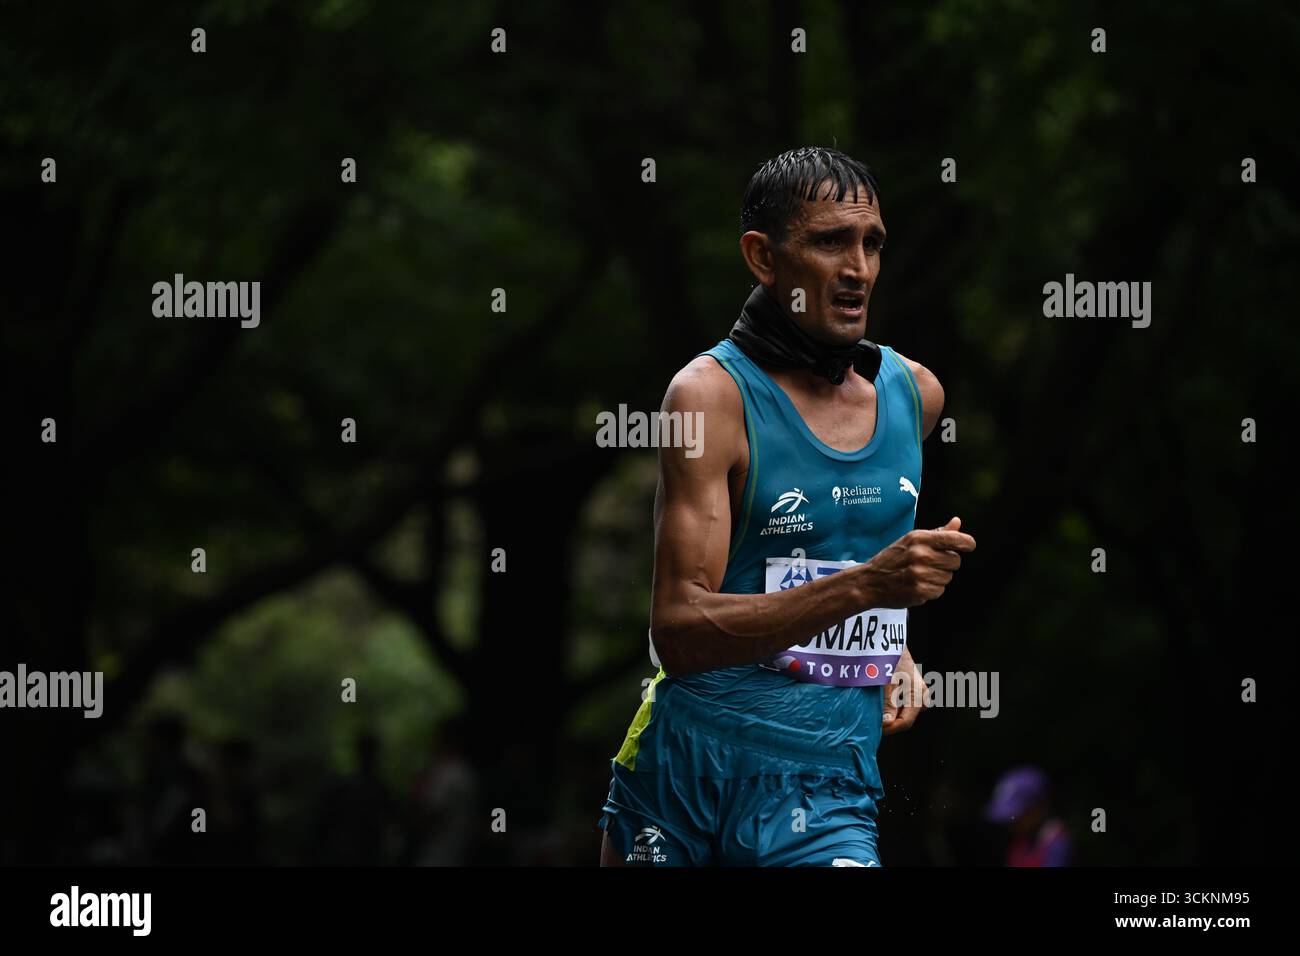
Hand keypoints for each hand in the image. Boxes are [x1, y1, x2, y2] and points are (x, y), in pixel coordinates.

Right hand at [860, 517, 975, 607]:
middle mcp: (921, 554)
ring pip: (948, 577)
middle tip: (930, 564)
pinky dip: (932, 590)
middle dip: (947, 564)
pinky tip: (918, 585)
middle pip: (955, 561)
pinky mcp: (919, 591)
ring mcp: (920, 574)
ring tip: (920, 575)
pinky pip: (940, 591)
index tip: (969, 546)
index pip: (956, 539)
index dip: (967, 543)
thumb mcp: (911, 540)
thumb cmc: (892, 559)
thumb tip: (957, 522)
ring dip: (939, 578)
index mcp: (920, 538)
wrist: (869, 581)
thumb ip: (937, 533)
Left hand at [882, 645, 925, 735]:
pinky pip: (904, 699)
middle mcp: (921, 692)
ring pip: (907, 709)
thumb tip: (886, 724)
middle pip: (908, 717)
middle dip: (892, 721)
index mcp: (918, 694)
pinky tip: (881, 698)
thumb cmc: (888, 658)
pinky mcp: (910, 681)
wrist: (887, 637)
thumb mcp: (886, 683)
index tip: (876, 728)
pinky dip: (893, 702)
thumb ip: (886, 705)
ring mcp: (917, 686)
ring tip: (878, 709)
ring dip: (893, 712)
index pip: (906, 722)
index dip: (889, 728)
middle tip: (876, 719)